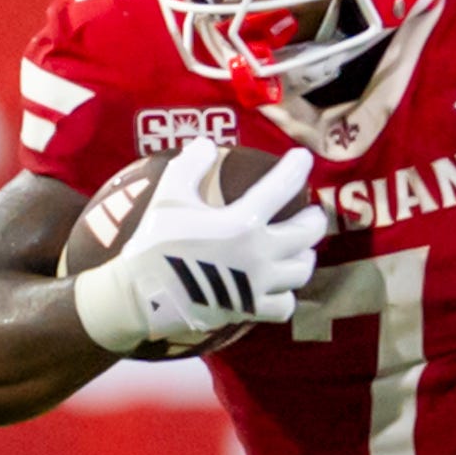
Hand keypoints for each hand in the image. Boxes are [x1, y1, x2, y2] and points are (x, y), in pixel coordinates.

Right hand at [73, 142, 328, 353]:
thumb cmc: (154, 244)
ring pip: (301, 270)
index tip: (304, 158)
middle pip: (307, 234)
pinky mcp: (250, 310)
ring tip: (300, 249)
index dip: (296, 169)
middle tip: (310, 212)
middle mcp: (259, 254)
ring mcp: (258, 285)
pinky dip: (286, 295)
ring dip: (305, 256)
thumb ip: (190, 165)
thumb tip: (207, 144)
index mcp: (242, 222)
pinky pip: (284, 305)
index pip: (281, 187)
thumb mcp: (167, 196)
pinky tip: (279, 287)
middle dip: (314, 219)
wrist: (142, 297)